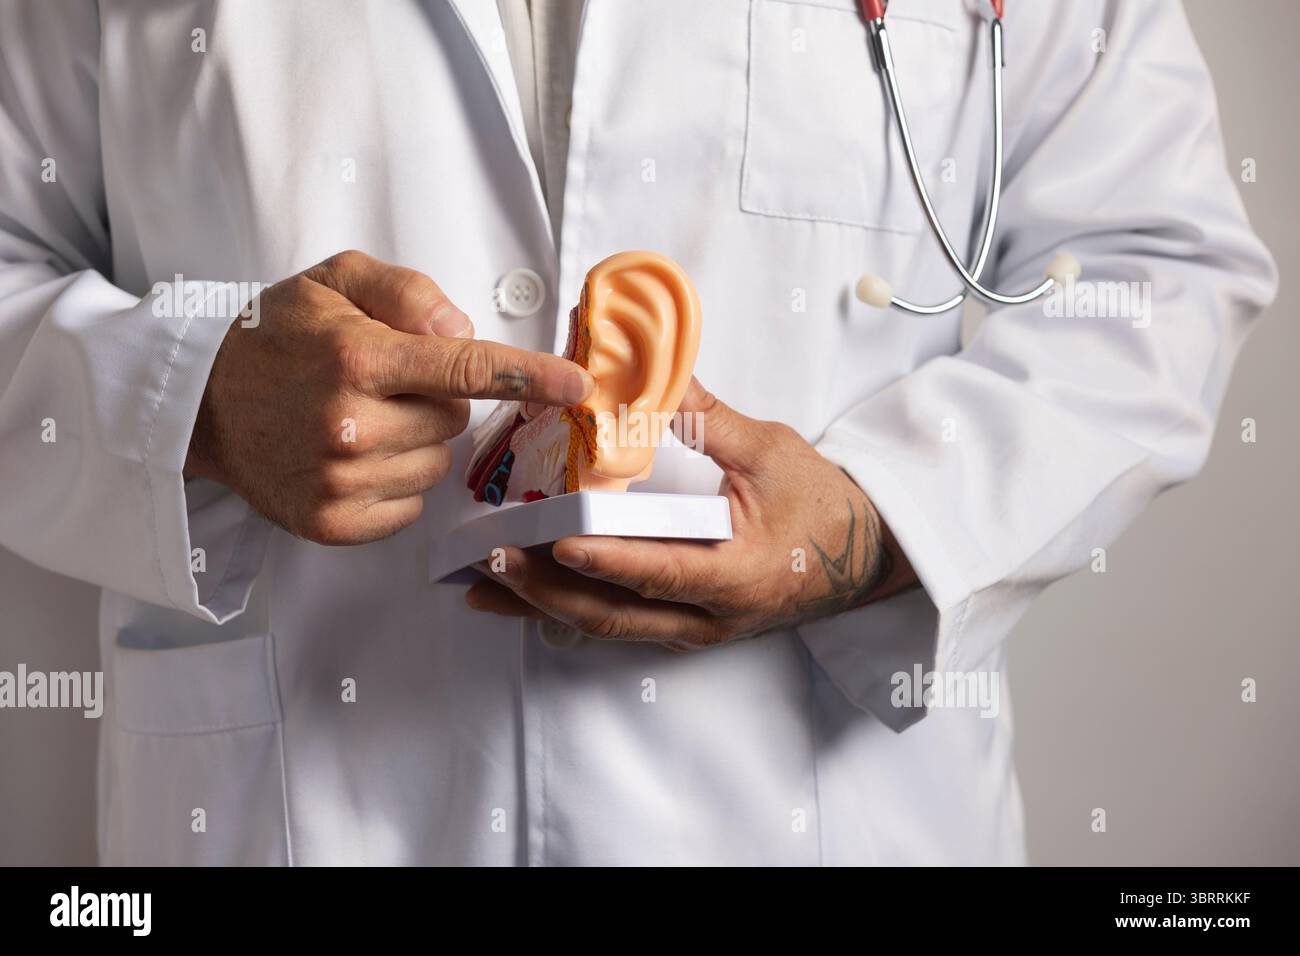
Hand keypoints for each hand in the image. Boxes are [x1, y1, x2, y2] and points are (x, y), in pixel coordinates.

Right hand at [185, 250, 592, 544]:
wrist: (202, 404)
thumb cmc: (276, 338)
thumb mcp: (335, 281)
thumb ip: (407, 293)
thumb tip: (463, 332)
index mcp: (358, 358)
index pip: (466, 370)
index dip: (529, 378)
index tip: (576, 386)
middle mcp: (349, 424)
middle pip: (455, 421)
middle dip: (433, 401)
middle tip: (379, 385)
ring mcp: (340, 481)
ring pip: (436, 466)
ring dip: (414, 443)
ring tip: (356, 420)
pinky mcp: (332, 523)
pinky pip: (409, 506)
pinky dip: (394, 483)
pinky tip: (351, 458)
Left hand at [465, 379, 916, 647]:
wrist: (862, 552)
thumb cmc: (822, 501)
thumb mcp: (769, 449)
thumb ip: (704, 416)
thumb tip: (648, 370)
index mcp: (737, 572)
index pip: (662, 569)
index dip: (608, 559)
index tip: (556, 543)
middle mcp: (711, 614)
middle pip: (617, 613)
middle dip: (548, 590)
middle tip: (491, 562)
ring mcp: (696, 628)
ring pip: (610, 625)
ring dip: (545, 605)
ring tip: (484, 587)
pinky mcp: (686, 625)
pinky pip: (620, 623)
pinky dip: (570, 608)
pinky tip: (528, 596)